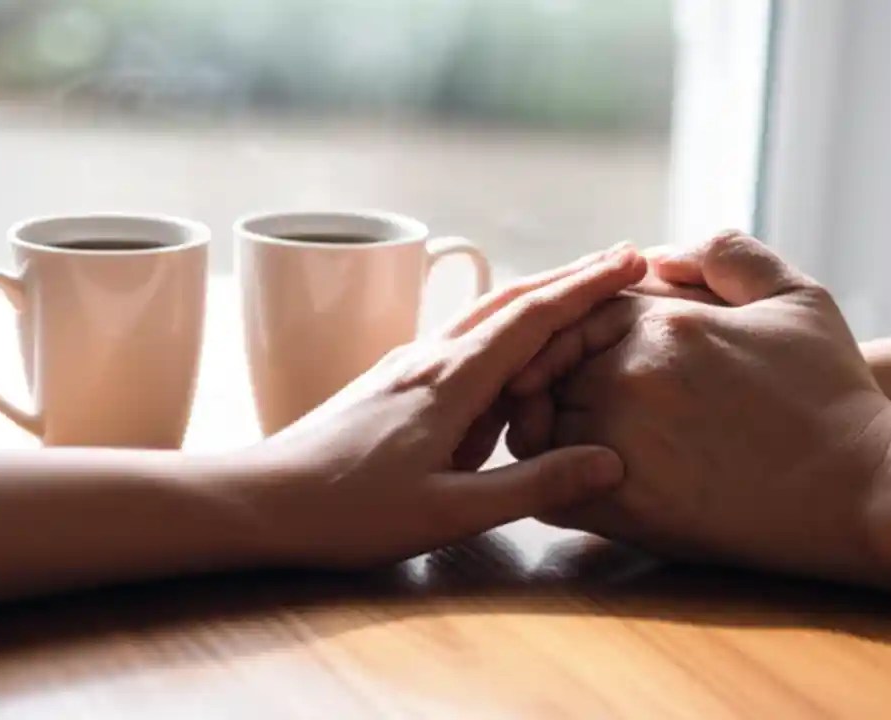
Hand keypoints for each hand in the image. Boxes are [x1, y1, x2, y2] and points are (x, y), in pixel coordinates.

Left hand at [237, 244, 647, 567]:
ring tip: (577, 297)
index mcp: (452, 380)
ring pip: (482, 318)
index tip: (633, 259)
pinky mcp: (389, 383)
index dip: (588, 285)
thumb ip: (531, 485)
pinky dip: (499, 335)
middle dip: (569, 277)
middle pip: (511, 300)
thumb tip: (609, 461)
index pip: (534, 316)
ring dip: (534, 300)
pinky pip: (458, 345)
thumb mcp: (450, 511)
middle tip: (622, 260)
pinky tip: (505, 360)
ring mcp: (405, 365)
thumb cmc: (349, 510)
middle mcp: (430, 357)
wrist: (257, 499)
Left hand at [505, 232, 890, 581]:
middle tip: (552, 388)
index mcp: (665, 324)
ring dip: (543, 425)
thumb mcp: (796, 297)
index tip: (581, 347)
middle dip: (549, 373)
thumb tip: (660, 253)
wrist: (865, 490)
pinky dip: (549, 477)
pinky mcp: (624, 508)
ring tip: (561, 429)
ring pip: (541, 426)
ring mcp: (623, 444)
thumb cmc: (834, 393)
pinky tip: (572, 473)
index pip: (580, 312)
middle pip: (550, 366)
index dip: (575, 328)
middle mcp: (633, 379)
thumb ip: (727, 255)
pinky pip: (551, 487)